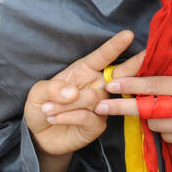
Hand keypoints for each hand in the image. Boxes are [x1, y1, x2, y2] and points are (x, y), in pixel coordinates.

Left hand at [24, 29, 134, 171]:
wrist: (40, 136)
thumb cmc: (42, 106)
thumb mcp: (39, 92)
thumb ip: (53, 88)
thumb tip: (72, 93)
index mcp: (84, 71)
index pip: (102, 57)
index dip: (115, 46)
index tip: (128, 34)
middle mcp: (97, 86)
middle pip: (118, 76)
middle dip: (128, 68)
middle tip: (132, 65)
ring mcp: (100, 106)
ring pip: (95, 99)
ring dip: (68, 104)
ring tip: (48, 109)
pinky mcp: (98, 124)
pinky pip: (88, 116)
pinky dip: (68, 116)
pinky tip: (54, 118)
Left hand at [99, 38, 171, 155]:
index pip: (152, 86)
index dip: (129, 84)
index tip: (111, 83)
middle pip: (143, 110)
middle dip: (119, 109)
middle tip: (99, 108)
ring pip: (153, 124)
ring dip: (147, 116)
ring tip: (147, 108)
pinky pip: (167, 135)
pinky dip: (163, 127)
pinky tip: (169, 120)